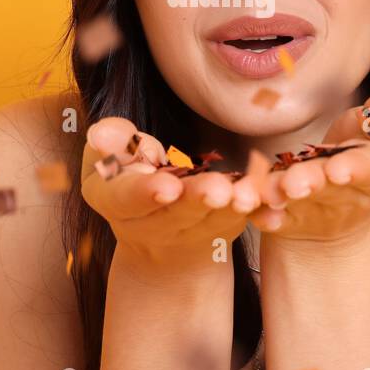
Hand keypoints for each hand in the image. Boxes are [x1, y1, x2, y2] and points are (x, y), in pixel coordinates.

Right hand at [81, 117, 259, 272]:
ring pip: (210, 221)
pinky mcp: (219, 231)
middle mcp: (148, 227)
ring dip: (230, 208)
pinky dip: (255, 213)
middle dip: (197, 200)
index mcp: (112, 201)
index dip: (146, 193)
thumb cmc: (129, 168)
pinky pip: (238, 222)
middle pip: (175, 213)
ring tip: (246, 195)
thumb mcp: (112, 151)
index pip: (126, 199)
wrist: (154, 216)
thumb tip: (100, 134)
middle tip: (218, 190)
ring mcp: (185, 235)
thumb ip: (111, 139)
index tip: (167, 186)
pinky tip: (269, 205)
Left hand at [239, 92, 369, 243]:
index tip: (338, 170)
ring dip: (279, 193)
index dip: (356, 168)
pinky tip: (250, 206)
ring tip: (269, 192)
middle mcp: (347, 191)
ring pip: (295, 198)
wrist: (342, 207)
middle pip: (328, 184)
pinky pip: (270, 214)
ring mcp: (315, 205)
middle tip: (294, 184)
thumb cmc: (366, 152)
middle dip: (310, 181)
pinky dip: (260, 211)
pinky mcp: (286, 216)